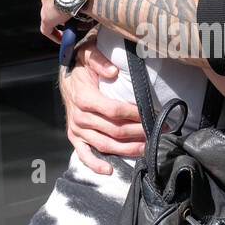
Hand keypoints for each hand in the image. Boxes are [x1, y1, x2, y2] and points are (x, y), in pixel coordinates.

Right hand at [59, 38, 144, 174]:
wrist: (65, 78)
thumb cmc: (81, 67)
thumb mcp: (87, 54)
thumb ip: (99, 61)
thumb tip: (113, 72)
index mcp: (84, 98)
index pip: (115, 110)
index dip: (136, 115)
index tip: (153, 115)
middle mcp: (80, 116)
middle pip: (114, 130)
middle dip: (139, 132)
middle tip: (158, 131)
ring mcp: (77, 129)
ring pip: (105, 144)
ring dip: (128, 149)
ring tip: (147, 147)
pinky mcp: (75, 138)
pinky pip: (84, 155)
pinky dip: (95, 164)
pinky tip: (109, 170)